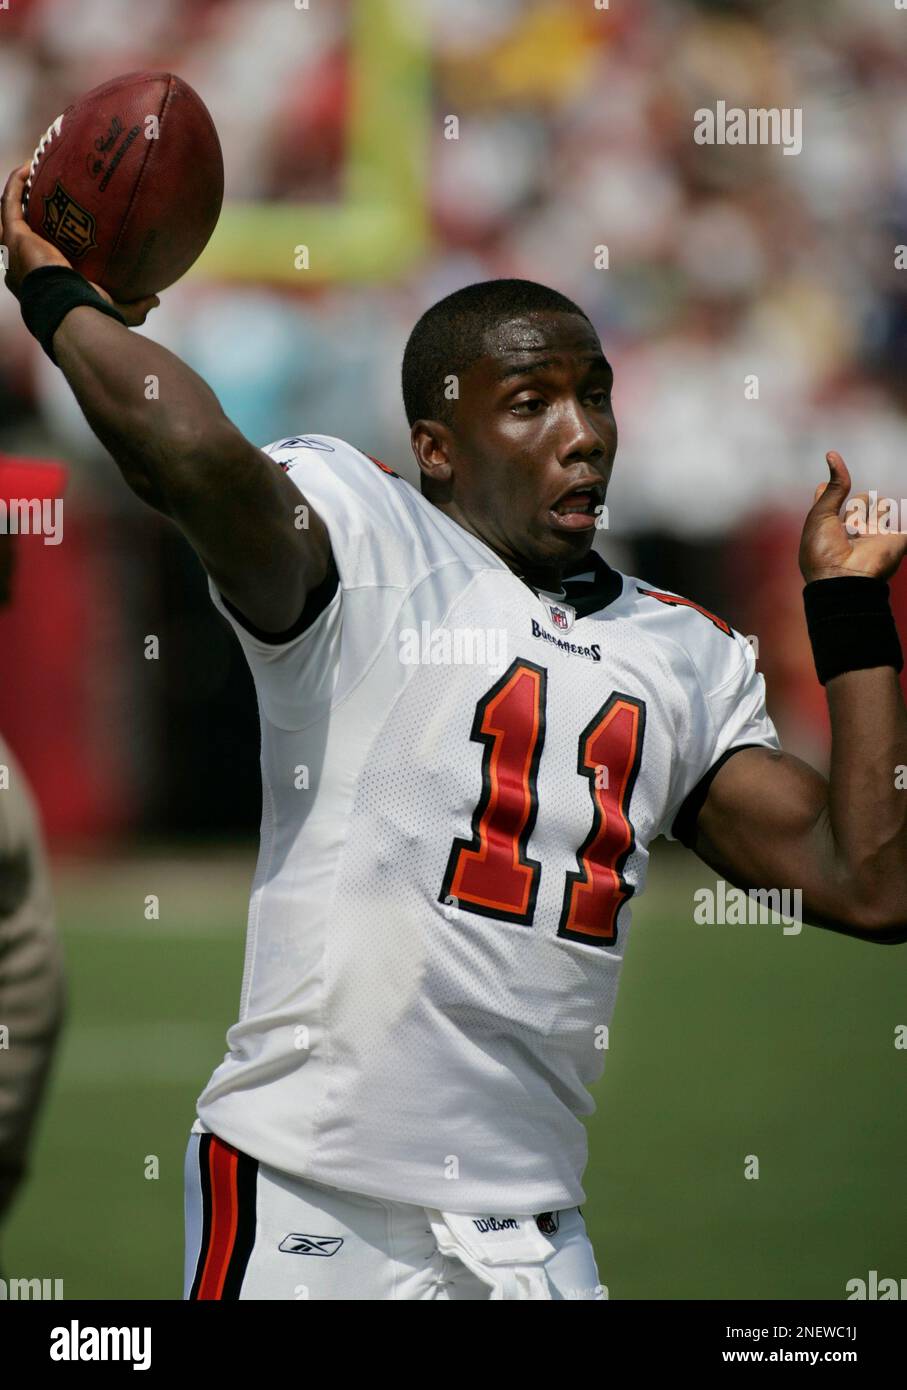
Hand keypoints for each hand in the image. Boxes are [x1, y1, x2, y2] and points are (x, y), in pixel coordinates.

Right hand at [1, 162, 158, 326]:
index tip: (64, 222)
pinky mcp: (15, 236)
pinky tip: (28, 166)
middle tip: (44, 192)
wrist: (70, 307)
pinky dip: (16, 184)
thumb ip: (134, 305)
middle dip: (28, 212)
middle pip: (21, 234)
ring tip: (31, 171)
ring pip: (10, 215)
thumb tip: (155, 300)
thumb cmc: (90, 311)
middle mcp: (23, 267)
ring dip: (18, 194)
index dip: (46, 239)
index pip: (40, 257)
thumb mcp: (114, 308)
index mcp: (42, 282)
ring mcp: (15, 251)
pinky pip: (9, 203)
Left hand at [798, 450, 906, 582]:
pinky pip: (905, 530)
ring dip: (877, 511)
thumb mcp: (821, 514)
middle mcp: (853, 532)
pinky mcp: (895, 543)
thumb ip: (833, 486)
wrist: (842, 579)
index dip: (830, 493)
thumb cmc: (823, 550)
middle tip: (853, 514)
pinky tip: (893, 529)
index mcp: (831, 528)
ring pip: (881, 511)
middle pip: (858, 506)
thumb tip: (832, 454)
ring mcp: (875, 537)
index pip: (832, 504)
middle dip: (857, 504)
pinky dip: (904, 526)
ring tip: (869, 518)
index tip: (822, 485)